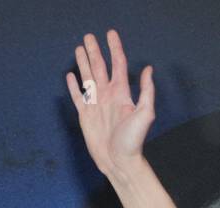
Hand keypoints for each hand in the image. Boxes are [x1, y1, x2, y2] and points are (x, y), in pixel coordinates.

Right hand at [67, 29, 154, 180]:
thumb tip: (149, 70)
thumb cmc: (133, 141)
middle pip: (100, 67)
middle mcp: (108, 96)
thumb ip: (146, 92)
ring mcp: (96, 105)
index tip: (111, 34)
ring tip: (80, 48)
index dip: (114, 48)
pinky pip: (78, 96)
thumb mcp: (144, 114)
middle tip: (89, 36)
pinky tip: (71, 76)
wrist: (119, 162)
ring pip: (88, 78)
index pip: (117, 65)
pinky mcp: (86, 115)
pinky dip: (74, 86)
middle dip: (95, 51)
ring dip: (83, 63)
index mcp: (121, 94)